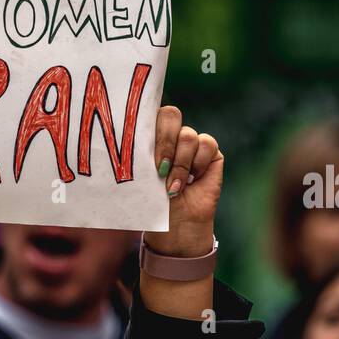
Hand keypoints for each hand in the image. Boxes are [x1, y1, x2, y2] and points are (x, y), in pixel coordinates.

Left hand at [150, 105, 221, 257]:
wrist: (175, 225)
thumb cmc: (153, 202)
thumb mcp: (141, 178)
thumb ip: (138, 157)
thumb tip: (127, 141)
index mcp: (150, 136)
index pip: (148, 113)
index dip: (146, 122)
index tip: (139, 145)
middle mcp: (172, 135)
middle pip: (170, 115)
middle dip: (164, 141)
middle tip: (159, 168)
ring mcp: (192, 142)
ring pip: (188, 135)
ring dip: (179, 164)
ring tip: (172, 187)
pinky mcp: (211, 152)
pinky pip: (206, 144)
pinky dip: (197, 164)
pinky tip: (191, 182)